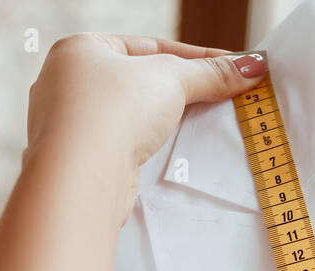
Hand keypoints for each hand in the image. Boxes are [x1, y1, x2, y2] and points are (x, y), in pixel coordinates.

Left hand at [25, 34, 266, 220]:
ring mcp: (69, 126)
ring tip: (198, 125)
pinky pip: (122, 147)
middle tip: (220, 96)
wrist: (81, 180)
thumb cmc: (109, 115)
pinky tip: (167, 152)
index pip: (149, 46)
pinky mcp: (80, 163)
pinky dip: (146, 148)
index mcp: (79, 50)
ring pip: (130, 117)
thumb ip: (210, 73)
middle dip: (180, 90)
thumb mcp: (171, 79)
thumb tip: (248, 67)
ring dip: (163, 122)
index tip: (229, 67)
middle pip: (139, 81)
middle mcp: (66, 85)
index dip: (195, 57)